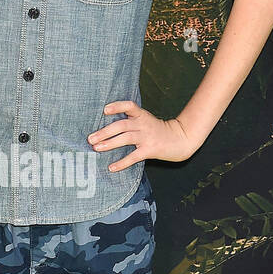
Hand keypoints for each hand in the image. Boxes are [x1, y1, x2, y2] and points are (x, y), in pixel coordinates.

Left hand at [88, 101, 202, 170]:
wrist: (181, 139)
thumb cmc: (159, 130)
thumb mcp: (146, 121)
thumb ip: (131, 121)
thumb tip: (107, 127)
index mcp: (142, 115)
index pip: (129, 106)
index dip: (117, 106)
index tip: (104, 110)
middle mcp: (143, 124)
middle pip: (121, 125)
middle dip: (104, 131)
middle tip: (90, 138)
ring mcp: (147, 137)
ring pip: (125, 138)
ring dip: (109, 143)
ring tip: (96, 148)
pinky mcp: (150, 150)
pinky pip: (133, 157)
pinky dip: (122, 163)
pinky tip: (111, 167)